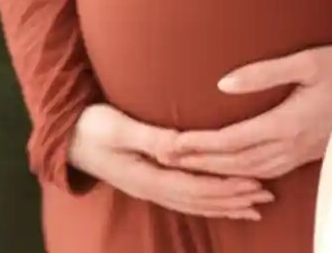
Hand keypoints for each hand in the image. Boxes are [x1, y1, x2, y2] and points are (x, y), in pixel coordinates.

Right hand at [67, 104, 273, 219]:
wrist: (64, 138)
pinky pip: (185, 198)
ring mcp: (150, 188)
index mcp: (147, 177)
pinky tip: (224, 201)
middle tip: (266, 194)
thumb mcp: (118, 127)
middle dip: (234, 198)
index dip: (226, 188)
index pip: (195, 187)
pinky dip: (209, 202)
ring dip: (226, 204)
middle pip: (200, 200)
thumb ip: (150, 137)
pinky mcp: (150, 181)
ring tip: (256, 204)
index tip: (254, 183)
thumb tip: (181, 146)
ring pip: (195, 203)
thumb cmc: (90, 126)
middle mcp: (152, 188)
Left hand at [168, 44, 331, 179]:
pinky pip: (265, 172)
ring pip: (248, 172)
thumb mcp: (307, 61)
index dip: (199, 145)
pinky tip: (226, 173)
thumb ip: (264, 73)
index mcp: (287, 122)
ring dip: (215, 170)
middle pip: (234, 162)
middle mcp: (291, 144)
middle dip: (198, 161)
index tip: (171, 143)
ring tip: (185, 165)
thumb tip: (224, 85)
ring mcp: (299, 153)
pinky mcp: (305, 154)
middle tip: (164, 157)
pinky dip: (239, 176)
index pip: (232, 140)